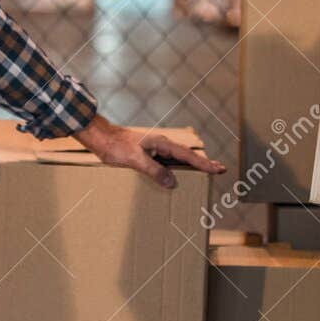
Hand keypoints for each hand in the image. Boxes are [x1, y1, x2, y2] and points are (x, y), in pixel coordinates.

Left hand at [73, 115, 224, 188]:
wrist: (101, 138)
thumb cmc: (116, 146)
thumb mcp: (135, 160)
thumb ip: (154, 171)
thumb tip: (172, 183)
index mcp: (161, 144)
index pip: (188, 156)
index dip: (204, 164)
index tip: (218, 168)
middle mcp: (161, 145)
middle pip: (187, 156)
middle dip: (203, 163)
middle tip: (219, 169)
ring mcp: (155, 149)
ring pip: (178, 159)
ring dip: (192, 165)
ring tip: (205, 171)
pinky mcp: (147, 154)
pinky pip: (167, 162)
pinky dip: (177, 168)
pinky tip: (176, 174)